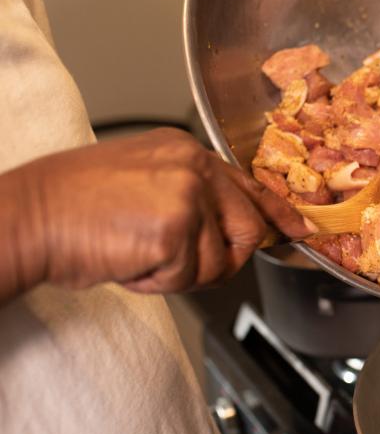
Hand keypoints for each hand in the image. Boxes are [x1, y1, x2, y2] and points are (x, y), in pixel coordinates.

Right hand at [8, 128, 315, 294]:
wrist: (27, 217)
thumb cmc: (73, 206)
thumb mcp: (142, 183)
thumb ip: (193, 197)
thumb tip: (233, 229)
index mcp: (186, 151)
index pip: (251, 186)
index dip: (279, 215)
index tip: (298, 231)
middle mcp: (193, 166)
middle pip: (249, 231)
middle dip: (220, 261)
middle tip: (179, 263)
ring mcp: (186, 195)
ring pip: (218, 263)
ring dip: (178, 274)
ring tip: (137, 252)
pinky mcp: (175, 228)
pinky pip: (188, 278)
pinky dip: (157, 283)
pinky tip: (129, 261)